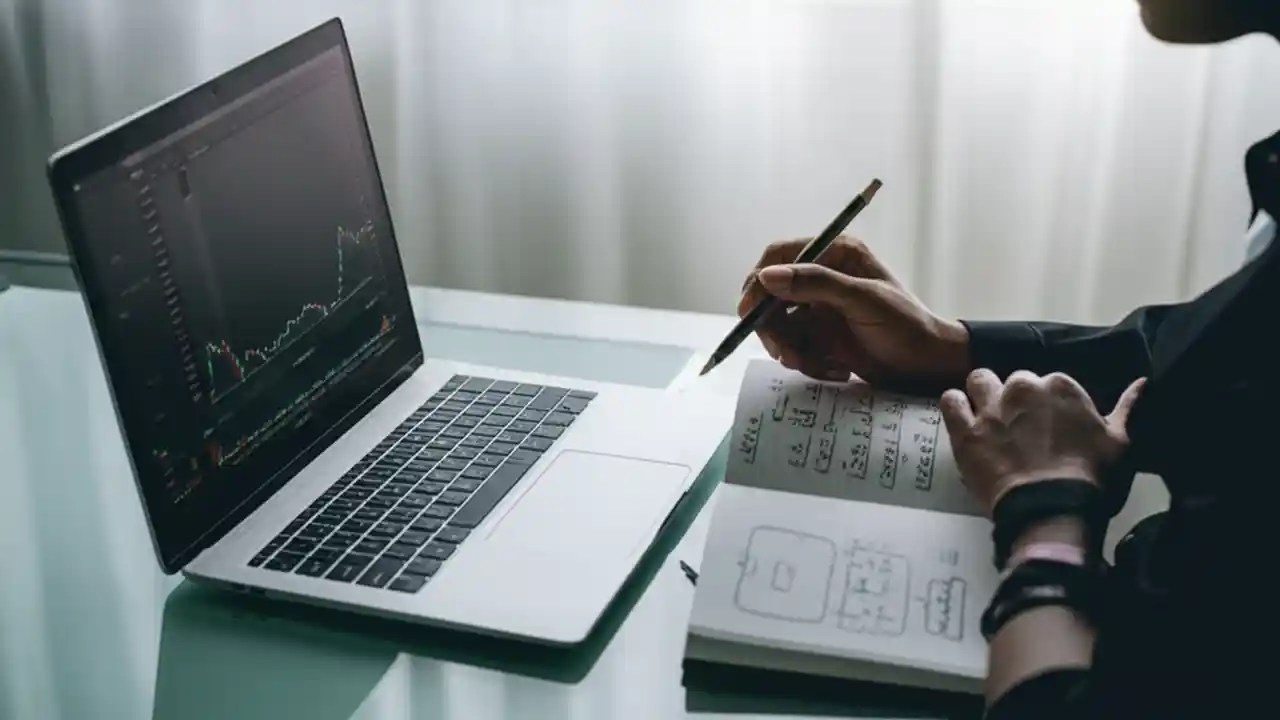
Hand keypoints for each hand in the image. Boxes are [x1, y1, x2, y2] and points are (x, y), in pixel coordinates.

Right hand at [739, 236, 969, 391]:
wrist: (928, 368)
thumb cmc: (905, 327)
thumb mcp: (862, 301)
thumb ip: (816, 283)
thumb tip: (767, 276)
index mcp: (836, 254)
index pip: (779, 256)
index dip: (759, 283)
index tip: (750, 312)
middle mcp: (823, 277)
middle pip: (772, 296)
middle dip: (774, 328)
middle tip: (783, 353)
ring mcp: (821, 308)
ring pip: (780, 326)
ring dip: (792, 350)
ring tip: (816, 365)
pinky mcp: (821, 336)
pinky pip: (795, 347)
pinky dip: (809, 362)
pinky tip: (837, 370)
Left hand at [939, 369, 1145, 514]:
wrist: (1051, 509)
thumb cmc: (1091, 478)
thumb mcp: (1120, 441)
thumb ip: (1127, 408)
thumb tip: (1142, 384)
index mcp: (1060, 386)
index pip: (1049, 382)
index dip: (1047, 404)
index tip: (1049, 425)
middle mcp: (1022, 388)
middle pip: (1013, 382)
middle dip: (1015, 399)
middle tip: (1019, 428)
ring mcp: (990, 408)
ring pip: (978, 381)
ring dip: (981, 394)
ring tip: (986, 416)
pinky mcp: (964, 430)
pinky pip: (950, 401)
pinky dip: (955, 407)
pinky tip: (962, 419)